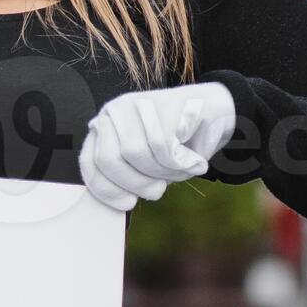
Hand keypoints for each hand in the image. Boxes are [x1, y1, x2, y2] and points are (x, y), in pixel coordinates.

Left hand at [80, 82, 236, 212]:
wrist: (217, 112)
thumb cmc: (179, 143)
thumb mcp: (149, 166)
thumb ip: (129, 177)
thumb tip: (121, 200)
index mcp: (104, 129)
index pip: (90, 163)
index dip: (107, 189)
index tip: (127, 203)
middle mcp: (113, 113)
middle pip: (110, 161)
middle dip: (137, 183)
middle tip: (159, 188)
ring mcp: (134, 104)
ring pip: (136, 154)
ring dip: (163, 172)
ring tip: (181, 167)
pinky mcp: (160, 103)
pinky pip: (162, 146)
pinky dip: (181, 162)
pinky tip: (193, 159)